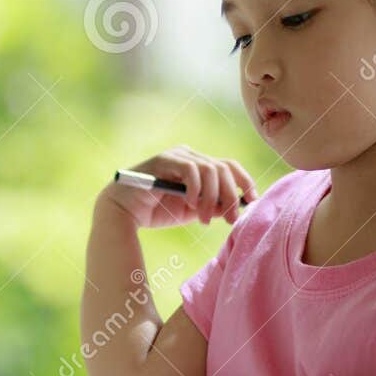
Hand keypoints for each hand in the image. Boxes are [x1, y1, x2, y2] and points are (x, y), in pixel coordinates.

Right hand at [97, 146, 256, 228]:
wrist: (123, 213)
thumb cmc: (156, 211)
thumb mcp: (193, 211)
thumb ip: (213, 206)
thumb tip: (237, 206)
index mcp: (198, 164)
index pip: (229, 165)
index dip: (245, 181)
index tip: (252, 200)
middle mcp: (189, 155)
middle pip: (223, 168)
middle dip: (231, 196)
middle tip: (230, 220)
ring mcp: (176, 155)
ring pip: (210, 169)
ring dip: (212, 198)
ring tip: (204, 220)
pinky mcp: (163, 160)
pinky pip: (191, 169)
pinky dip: (196, 189)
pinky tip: (191, 204)